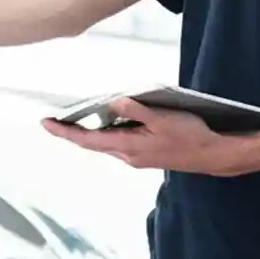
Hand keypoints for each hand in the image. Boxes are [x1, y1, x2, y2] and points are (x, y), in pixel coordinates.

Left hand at [40, 98, 254, 176]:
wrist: (214, 155)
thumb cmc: (191, 136)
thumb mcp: (163, 118)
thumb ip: (136, 111)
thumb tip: (114, 102)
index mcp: (128, 147)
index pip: (87, 139)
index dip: (65, 131)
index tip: (45, 123)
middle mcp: (128, 155)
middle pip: (92, 142)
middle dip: (72, 130)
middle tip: (53, 118)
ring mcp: (136, 156)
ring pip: (106, 141)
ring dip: (91, 130)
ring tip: (75, 115)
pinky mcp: (145, 154)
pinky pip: (120, 141)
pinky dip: (110, 130)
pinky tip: (110, 119)